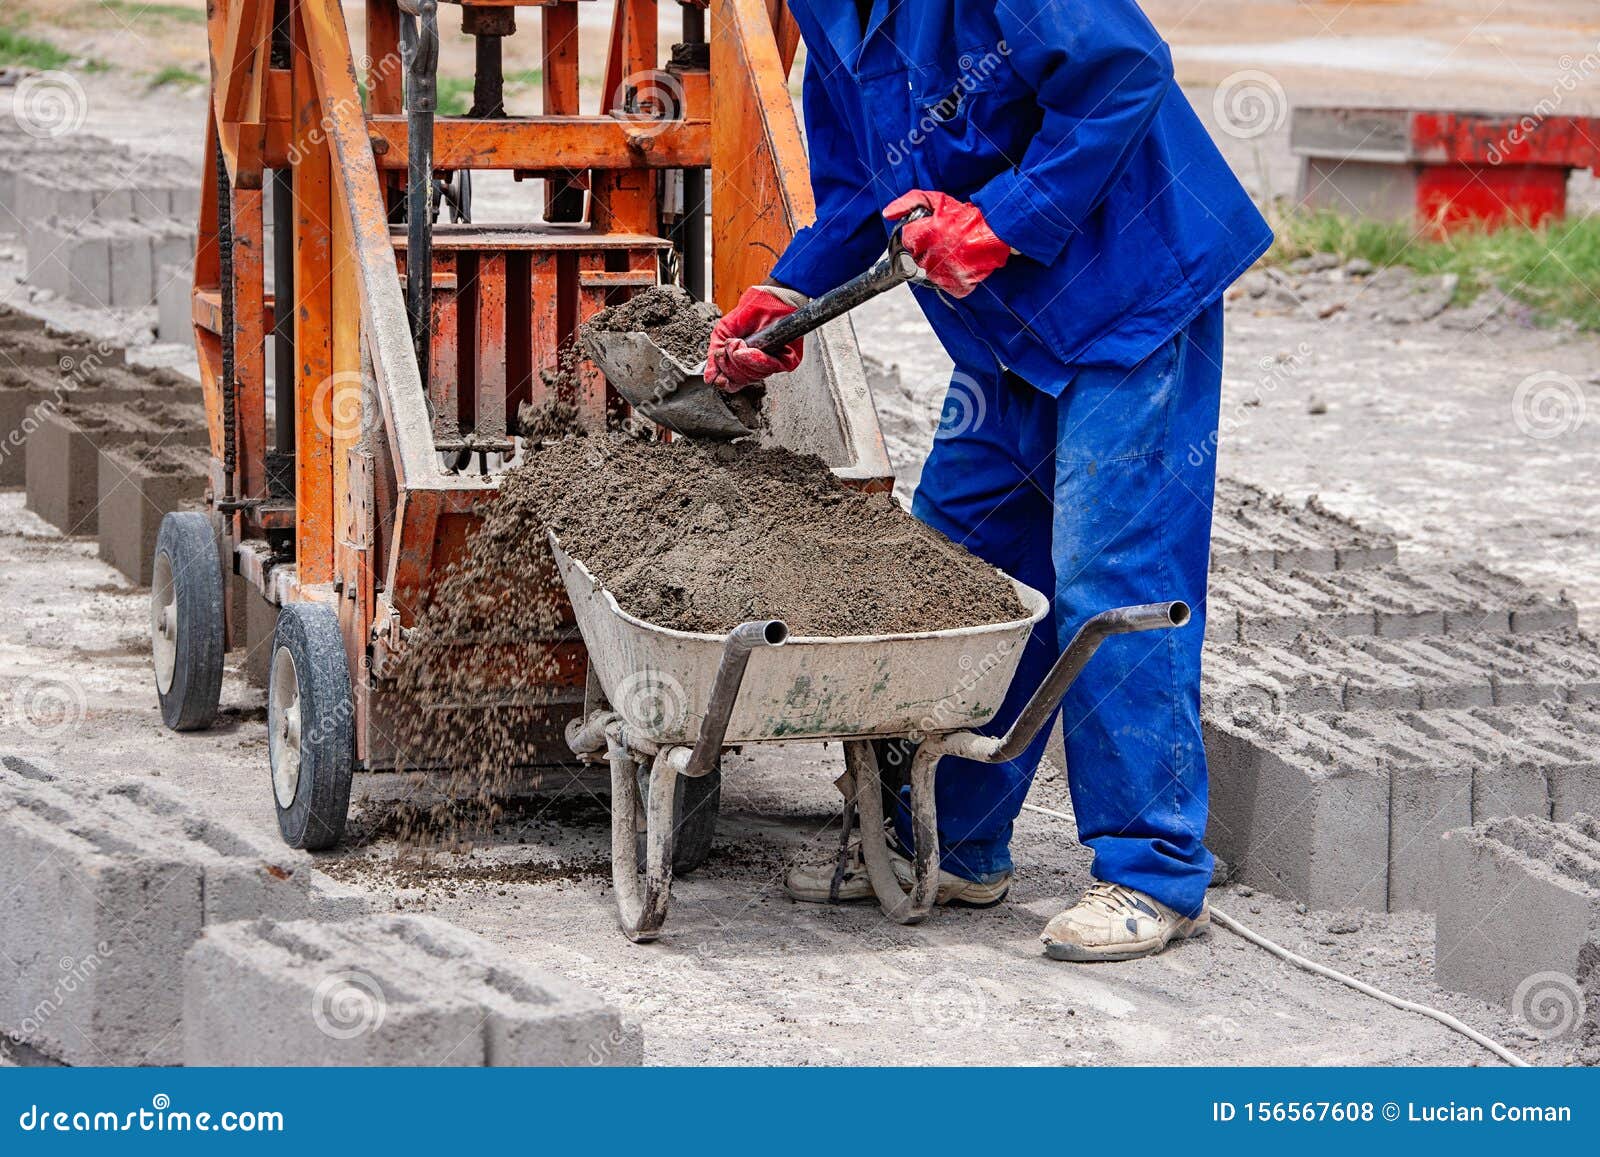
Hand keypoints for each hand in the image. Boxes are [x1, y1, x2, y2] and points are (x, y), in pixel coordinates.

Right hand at [705, 285, 806, 390]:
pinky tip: (747, 350)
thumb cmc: (750, 311)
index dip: (725, 381)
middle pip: (742, 380)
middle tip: (727, 349)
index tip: (718, 378)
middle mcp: (759, 365)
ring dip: (741, 360)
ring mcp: (773, 363)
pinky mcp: (788, 359)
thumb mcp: (725, 332)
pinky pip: (770, 366)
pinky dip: (756, 359)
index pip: (734, 382)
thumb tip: (708, 378)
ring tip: (737, 343)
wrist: (771, 296)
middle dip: (730, 366)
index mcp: (744, 362)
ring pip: (755, 375)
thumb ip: (715, 355)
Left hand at [883, 190, 1011, 297]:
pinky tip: (956, 263)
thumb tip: (887, 214)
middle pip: (915, 257)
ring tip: (950, 251)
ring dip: (935, 263)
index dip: (917, 235)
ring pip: (927, 272)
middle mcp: (934, 254)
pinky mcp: (956, 285)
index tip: (928, 231)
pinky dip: (948, 277)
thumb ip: (908, 202)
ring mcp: (945, 272)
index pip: (907, 240)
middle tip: (941, 241)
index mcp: (927, 233)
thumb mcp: (936, 200)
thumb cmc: (964, 216)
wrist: (995, 232)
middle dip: (925, 249)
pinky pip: (942, 285)